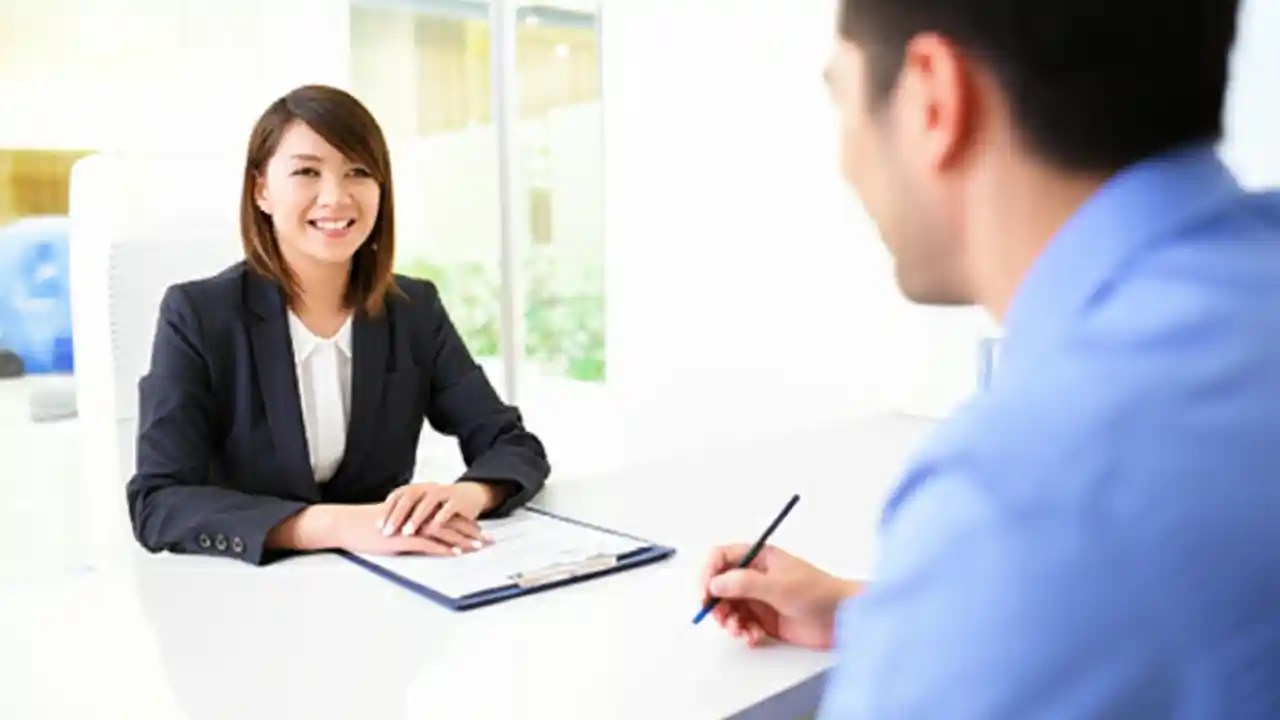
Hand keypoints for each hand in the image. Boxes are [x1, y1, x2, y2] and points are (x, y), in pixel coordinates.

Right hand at [277, 504, 486, 555]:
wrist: (348, 524)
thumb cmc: (369, 527)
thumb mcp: (396, 525)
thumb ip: (411, 527)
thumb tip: (424, 535)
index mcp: (417, 511)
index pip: (447, 516)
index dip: (466, 523)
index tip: (481, 532)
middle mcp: (417, 515)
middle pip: (451, 522)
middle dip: (472, 532)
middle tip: (489, 540)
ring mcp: (411, 526)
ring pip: (443, 532)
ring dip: (463, 540)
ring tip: (478, 548)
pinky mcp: (402, 537)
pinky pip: (427, 543)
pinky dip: (443, 549)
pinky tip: (456, 554)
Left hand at [378, 481, 498, 542]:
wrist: (471, 495)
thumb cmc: (441, 506)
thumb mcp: (422, 506)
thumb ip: (406, 514)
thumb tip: (382, 527)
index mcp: (417, 488)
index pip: (398, 496)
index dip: (387, 509)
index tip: (378, 525)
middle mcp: (428, 487)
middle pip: (409, 497)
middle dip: (397, 515)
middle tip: (388, 531)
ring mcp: (444, 492)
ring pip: (428, 502)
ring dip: (416, 518)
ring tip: (408, 532)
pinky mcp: (458, 500)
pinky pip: (448, 508)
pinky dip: (440, 518)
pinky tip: (433, 529)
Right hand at [699, 544, 862, 649]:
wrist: (843, 620)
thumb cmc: (818, 593)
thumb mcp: (778, 586)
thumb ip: (744, 584)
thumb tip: (715, 583)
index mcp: (759, 558)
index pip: (721, 558)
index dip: (708, 573)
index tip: (704, 592)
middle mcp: (755, 576)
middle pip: (720, 585)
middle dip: (716, 602)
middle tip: (720, 617)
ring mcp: (760, 598)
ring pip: (729, 608)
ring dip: (729, 620)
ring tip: (739, 630)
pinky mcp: (765, 620)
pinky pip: (742, 625)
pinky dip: (743, 632)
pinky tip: (754, 636)